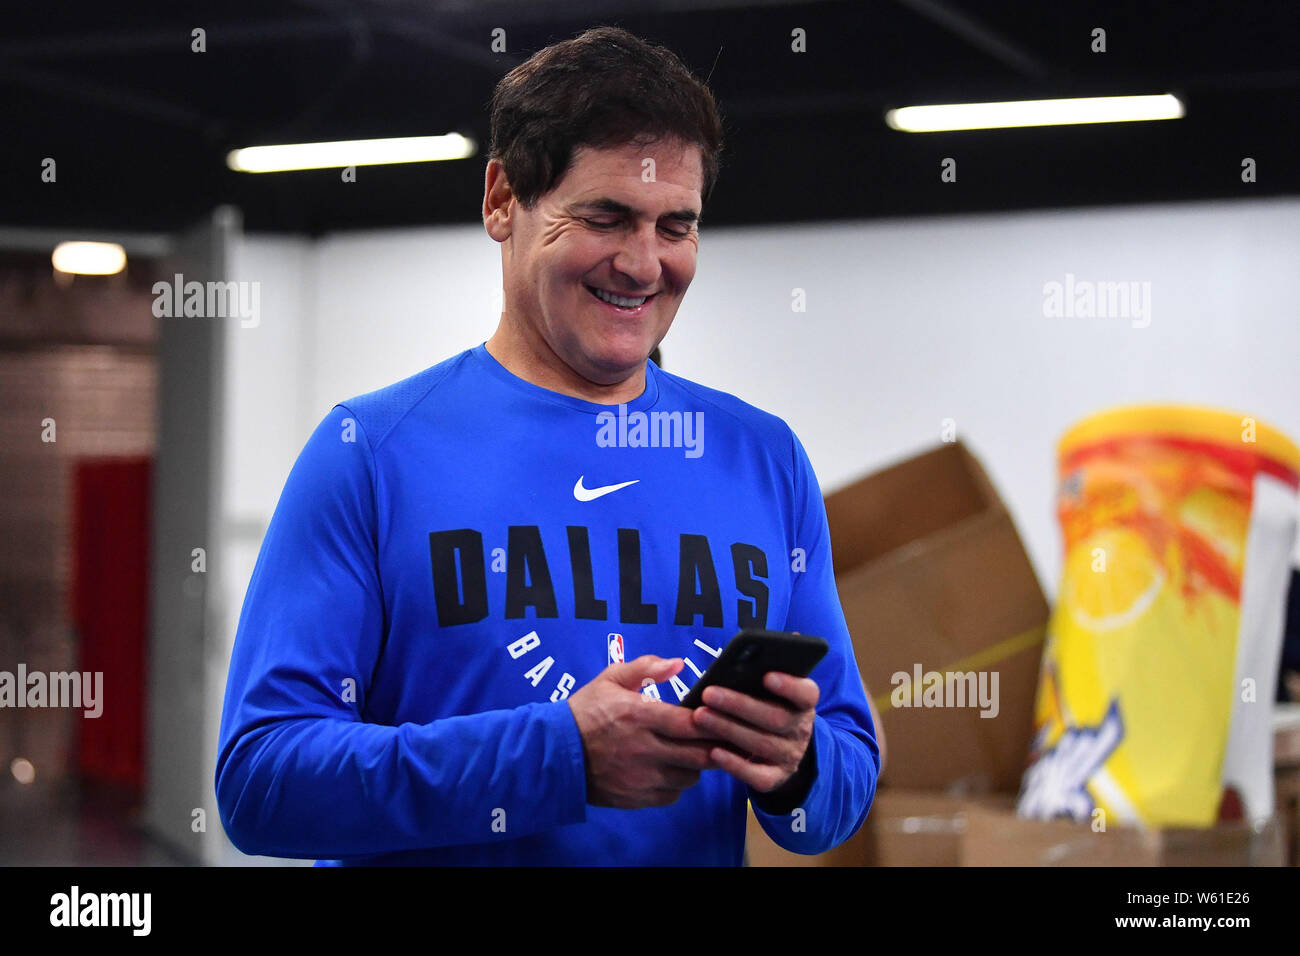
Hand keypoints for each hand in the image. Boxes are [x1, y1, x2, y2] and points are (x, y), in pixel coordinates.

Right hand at [568, 655, 721, 808]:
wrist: (553, 753)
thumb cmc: (584, 712)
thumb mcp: (610, 679)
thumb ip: (646, 668)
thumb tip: (678, 664)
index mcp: (639, 716)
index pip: (691, 723)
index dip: (711, 721)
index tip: (717, 716)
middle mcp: (644, 750)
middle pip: (699, 755)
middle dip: (714, 746)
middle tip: (718, 737)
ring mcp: (640, 778)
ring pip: (690, 777)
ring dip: (696, 765)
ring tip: (689, 752)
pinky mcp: (636, 798)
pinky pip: (672, 795)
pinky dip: (677, 783)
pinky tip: (669, 769)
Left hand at [690, 672, 818, 792]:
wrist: (781, 748)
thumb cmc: (766, 708)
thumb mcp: (771, 694)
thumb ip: (757, 682)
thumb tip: (730, 670)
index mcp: (804, 704)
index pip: (806, 694)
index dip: (789, 685)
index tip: (767, 676)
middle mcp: (801, 730)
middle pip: (776, 718)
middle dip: (739, 705)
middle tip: (708, 694)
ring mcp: (790, 756)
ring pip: (763, 744)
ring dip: (728, 729)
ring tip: (700, 716)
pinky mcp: (775, 778)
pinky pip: (757, 776)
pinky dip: (735, 764)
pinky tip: (714, 752)